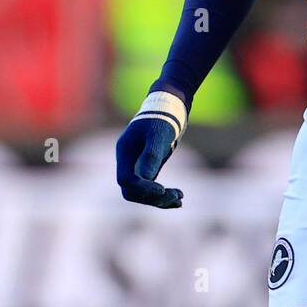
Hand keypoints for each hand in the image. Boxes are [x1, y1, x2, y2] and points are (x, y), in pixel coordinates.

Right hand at [116, 91, 186, 208]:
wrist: (169, 106)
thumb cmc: (162, 117)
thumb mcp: (158, 134)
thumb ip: (151, 155)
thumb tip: (146, 179)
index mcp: (125, 152)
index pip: (126, 180)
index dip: (142, 188)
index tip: (162, 189)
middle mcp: (128, 162)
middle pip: (132, 191)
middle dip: (153, 197)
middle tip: (175, 195)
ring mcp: (138, 166)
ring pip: (143, 193)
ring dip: (161, 199)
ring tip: (180, 198)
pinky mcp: (150, 168)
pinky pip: (153, 189)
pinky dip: (165, 196)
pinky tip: (180, 199)